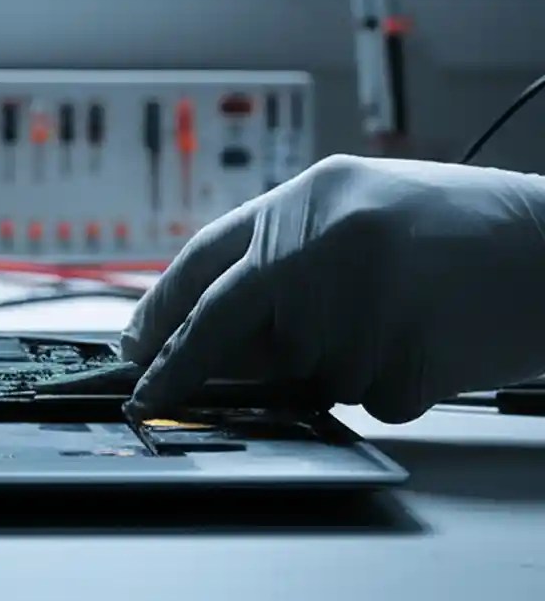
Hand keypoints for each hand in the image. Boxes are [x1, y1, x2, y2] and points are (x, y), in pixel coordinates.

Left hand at [120, 154, 544, 423]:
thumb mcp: (361, 215)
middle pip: (218, 323)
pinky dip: (392, 383)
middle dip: (178, 368)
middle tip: (149, 399)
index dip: (158, 308)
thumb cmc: (467, 231)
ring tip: (404, 318)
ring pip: (305, 372)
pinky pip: (365, 398)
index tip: (132, 346)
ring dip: (338, 366)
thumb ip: (286, 266)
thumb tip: (212, 339)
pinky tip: (433, 341)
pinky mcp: (393, 361)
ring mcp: (353, 305)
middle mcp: (316, 247)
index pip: (202, 260)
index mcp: (305, 201)